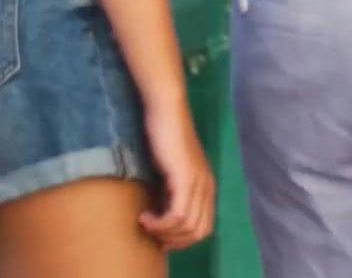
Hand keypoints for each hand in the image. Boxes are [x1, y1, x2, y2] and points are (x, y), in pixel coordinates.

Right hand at [139, 103, 215, 248]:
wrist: (166, 110)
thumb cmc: (164, 136)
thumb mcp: (171, 170)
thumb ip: (172, 190)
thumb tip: (161, 214)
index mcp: (207, 186)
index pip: (204, 227)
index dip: (182, 239)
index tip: (160, 237)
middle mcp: (207, 186)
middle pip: (199, 232)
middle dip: (174, 241)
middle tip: (152, 234)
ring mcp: (198, 182)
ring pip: (188, 227)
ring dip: (164, 233)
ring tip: (146, 224)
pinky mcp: (185, 177)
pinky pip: (178, 216)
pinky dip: (160, 224)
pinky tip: (144, 217)